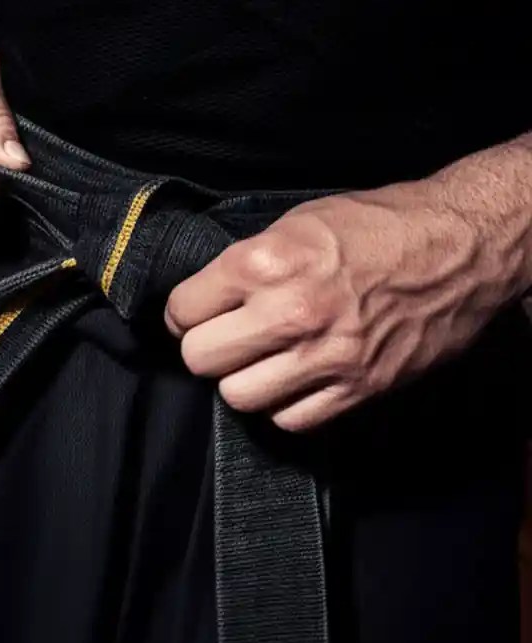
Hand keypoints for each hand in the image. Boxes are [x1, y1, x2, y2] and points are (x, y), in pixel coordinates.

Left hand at [165, 181, 516, 431]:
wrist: (461, 247)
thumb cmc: (377, 226)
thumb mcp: (297, 222)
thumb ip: (246, 262)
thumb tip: (203, 298)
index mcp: (266, 263)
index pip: (183, 310)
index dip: (184, 313)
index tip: (195, 314)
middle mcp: (291, 312)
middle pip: (201, 359)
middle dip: (205, 349)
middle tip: (225, 338)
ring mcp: (326, 355)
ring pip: (238, 396)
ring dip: (242, 381)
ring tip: (260, 361)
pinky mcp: (358, 387)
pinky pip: (290, 420)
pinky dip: (285, 405)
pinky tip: (294, 379)